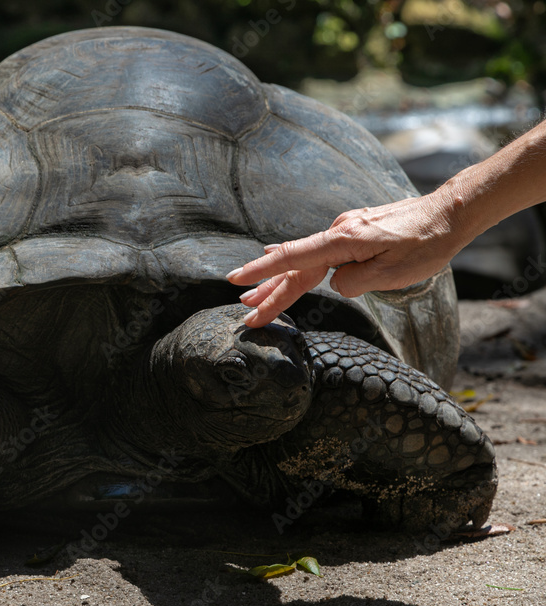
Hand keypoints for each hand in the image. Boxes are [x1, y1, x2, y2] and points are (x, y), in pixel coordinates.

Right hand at [227, 190, 471, 327]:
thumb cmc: (426, 244)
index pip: (293, 260)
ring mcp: (344, 230)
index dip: (262, 273)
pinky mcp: (353, 231)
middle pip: (295, 267)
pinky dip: (296, 264)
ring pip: (305, 261)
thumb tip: (334, 285)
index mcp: (343, 241)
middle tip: (245, 312)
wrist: (450, 212)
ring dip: (279, 280)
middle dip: (267, 291)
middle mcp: (338, 231)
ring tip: (252, 296)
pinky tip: (277, 260)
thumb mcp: (392, 273)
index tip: (236, 281)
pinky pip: (317, 253)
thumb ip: (354, 283)